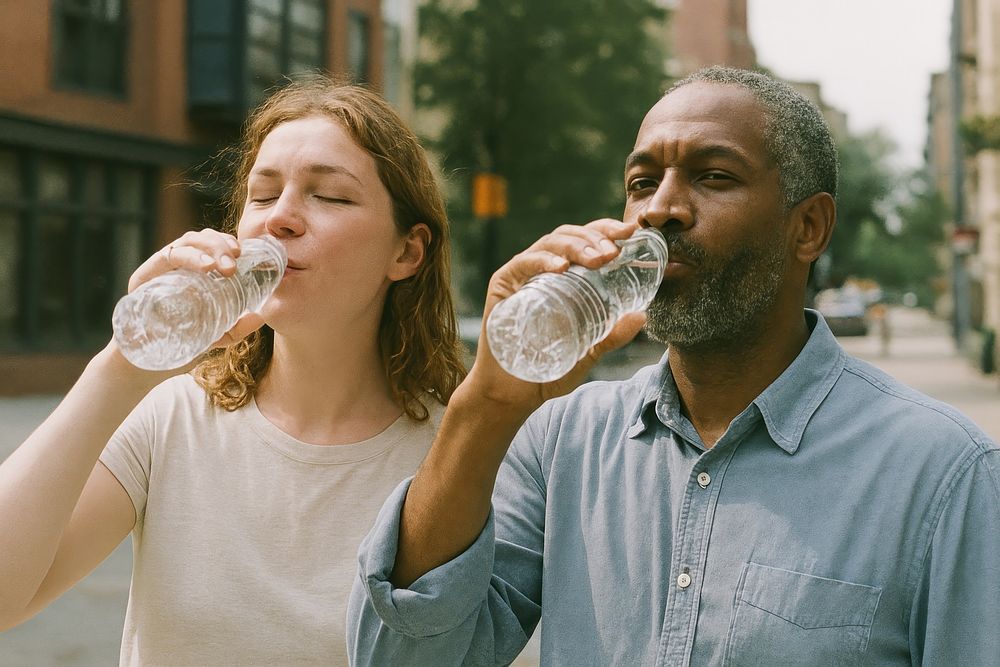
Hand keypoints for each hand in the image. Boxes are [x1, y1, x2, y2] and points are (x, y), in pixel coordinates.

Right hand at [113, 230, 266, 371]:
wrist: (145, 366)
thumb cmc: (180, 346)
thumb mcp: (217, 335)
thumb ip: (238, 326)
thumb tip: (261, 316)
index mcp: (190, 272)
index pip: (208, 244)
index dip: (225, 241)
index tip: (242, 252)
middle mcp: (173, 267)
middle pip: (198, 239)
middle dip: (220, 245)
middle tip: (236, 262)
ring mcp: (157, 270)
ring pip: (185, 242)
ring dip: (209, 249)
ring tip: (225, 266)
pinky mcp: (143, 278)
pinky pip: (165, 257)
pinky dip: (189, 257)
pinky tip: (206, 267)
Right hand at [468, 219, 648, 410]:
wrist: (512, 395)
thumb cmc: (548, 370)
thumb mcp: (589, 352)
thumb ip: (612, 336)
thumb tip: (642, 316)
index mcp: (564, 277)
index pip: (585, 242)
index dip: (606, 231)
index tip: (629, 233)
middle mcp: (543, 270)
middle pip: (569, 236)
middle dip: (594, 238)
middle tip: (613, 253)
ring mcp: (522, 276)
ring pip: (548, 243)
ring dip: (575, 245)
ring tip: (595, 258)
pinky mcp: (502, 286)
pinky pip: (522, 263)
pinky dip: (542, 260)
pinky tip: (561, 266)